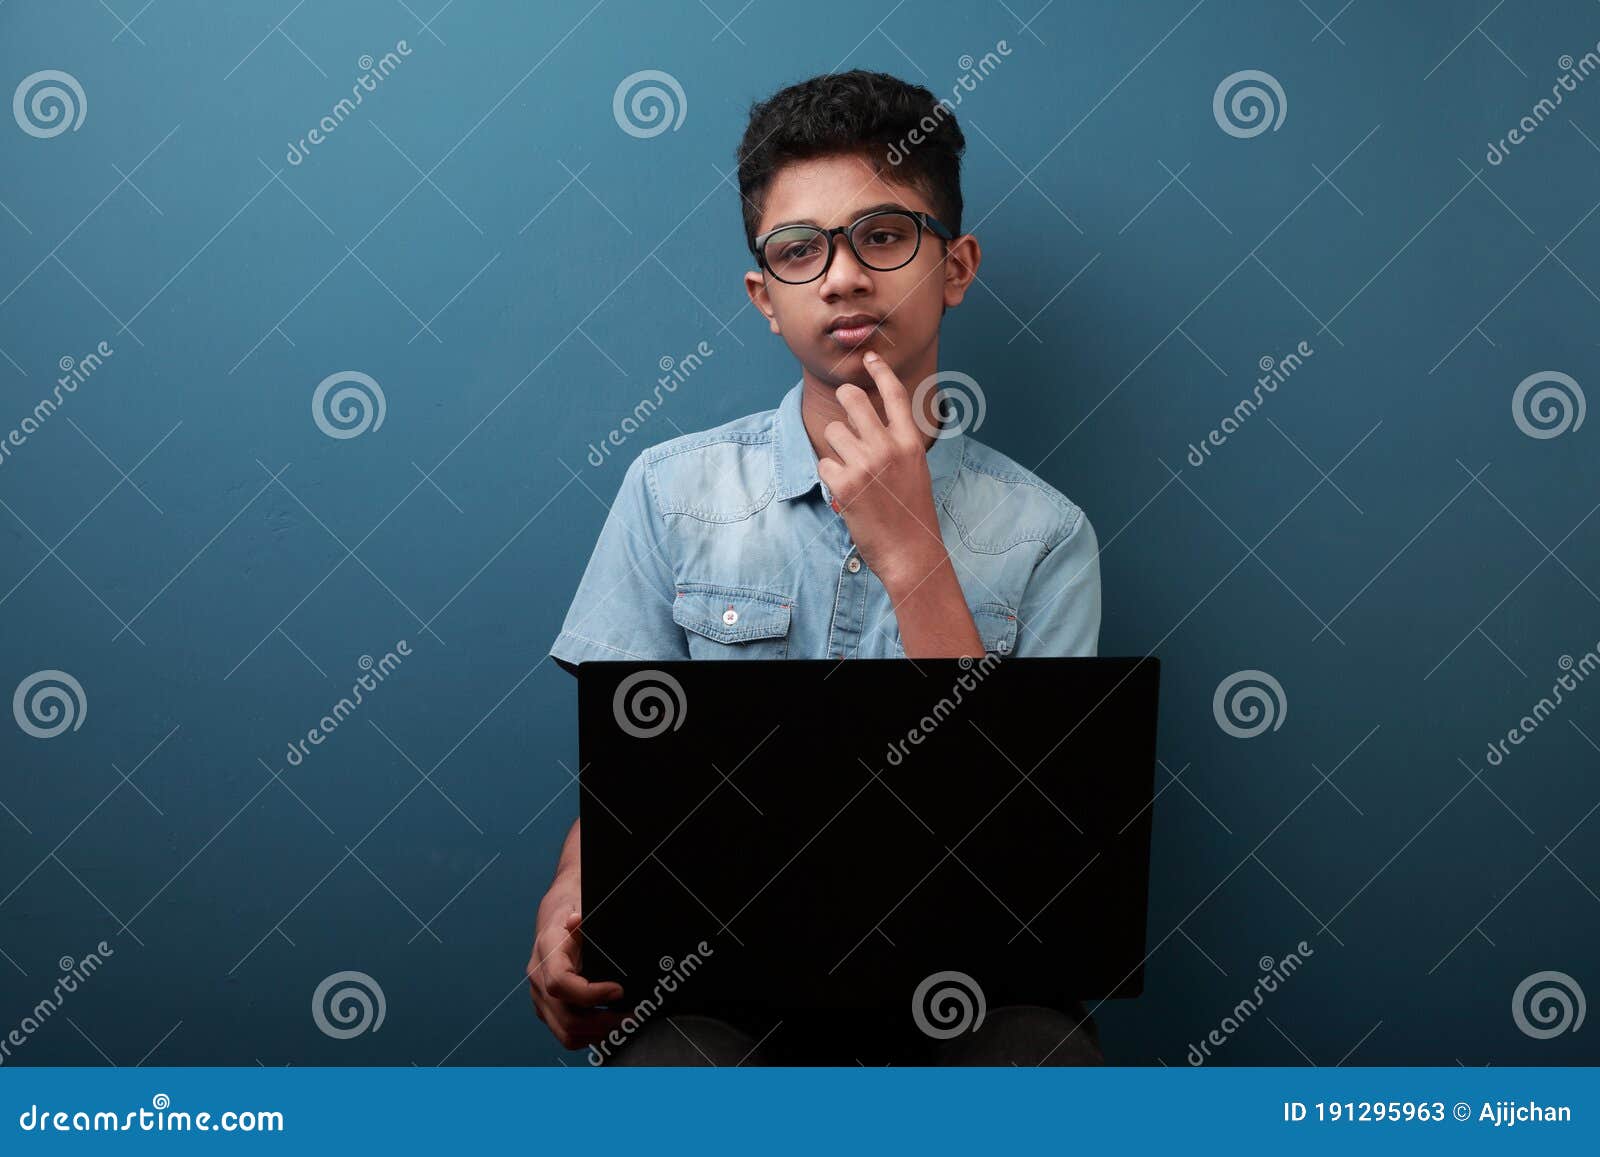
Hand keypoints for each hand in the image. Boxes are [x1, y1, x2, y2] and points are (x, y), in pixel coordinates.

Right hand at [526, 908, 625, 1049]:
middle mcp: (539, 978)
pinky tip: (609, 1026)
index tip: (619, 991)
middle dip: (603, 1022)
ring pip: (565, 1033)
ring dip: (598, 1034)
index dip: (591, 994)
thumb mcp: (580, 904)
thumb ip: (582, 918)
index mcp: (547, 952)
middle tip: (631, 1016)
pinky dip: (589, 1036)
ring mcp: (540, 997)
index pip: (560, 984)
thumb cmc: (571, 910)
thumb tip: (577, 922)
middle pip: (565, 1018)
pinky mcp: (547, 1009)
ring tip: (624, 1024)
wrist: (555, 916)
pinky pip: (565, 1033)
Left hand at [816, 351, 949, 594]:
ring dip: (836, 447)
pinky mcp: (844, 484)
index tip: (870, 356)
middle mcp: (888, 447)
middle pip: (853, 400)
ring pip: (833, 431)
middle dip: (843, 397)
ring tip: (851, 470)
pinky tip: (846, 492)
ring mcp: (865, 464)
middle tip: (843, 404)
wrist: (910, 551)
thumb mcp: (914, 469)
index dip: (880, 371)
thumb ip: (895, 444)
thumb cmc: (912, 513)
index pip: (894, 395)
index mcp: (910, 442)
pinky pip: (824, 463)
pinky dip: (831, 476)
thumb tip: (868, 424)